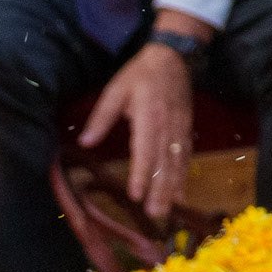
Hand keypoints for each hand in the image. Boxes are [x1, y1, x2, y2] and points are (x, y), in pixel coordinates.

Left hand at [78, 40, 193, 221]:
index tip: (136, 195)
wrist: (172, 58)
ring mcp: (180, 128)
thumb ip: (101, 117)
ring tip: (167, 210)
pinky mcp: (186, 129)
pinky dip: (184, 176)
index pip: (145, 149)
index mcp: (148, 114)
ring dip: (173, 187)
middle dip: (160, 189)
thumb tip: (85, 142)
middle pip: (164, 161)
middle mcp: (167, 125)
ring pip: (177, 162)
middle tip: (154, 214)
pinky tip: (180, 194)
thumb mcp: (115, 89)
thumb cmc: (140, 74)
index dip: (141, 173)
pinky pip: (186, 156)